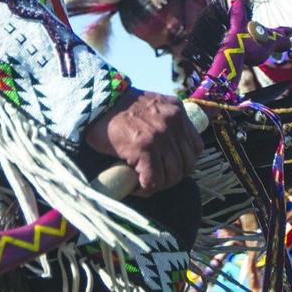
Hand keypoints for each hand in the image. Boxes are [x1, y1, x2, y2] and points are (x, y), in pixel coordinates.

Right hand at [83, 89, 201, 194]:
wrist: (96, 103)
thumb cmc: (118, 108)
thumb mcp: (152, 106)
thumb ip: (165, 121)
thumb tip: (171, 150)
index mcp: (177, 111)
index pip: (196, 147)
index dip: (183, 162)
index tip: (167, 167)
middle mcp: (173, 122)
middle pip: (187, 164)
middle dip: (171, 176)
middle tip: (155, 179)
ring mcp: (160, 136)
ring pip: (172, 175)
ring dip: (158, 184)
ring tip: (144, 183)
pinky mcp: (144, 148)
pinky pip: (153, 180)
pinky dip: (145, 189)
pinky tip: (135, 187)